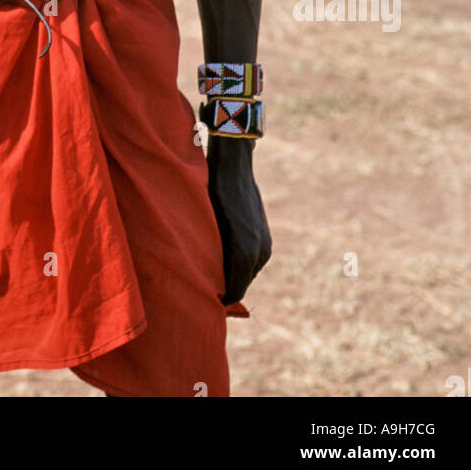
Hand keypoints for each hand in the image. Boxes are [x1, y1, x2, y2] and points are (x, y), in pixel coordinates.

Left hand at [206, 138, 270, 304]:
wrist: (234, 168)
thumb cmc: (212, 196)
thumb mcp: (208, 228)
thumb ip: (210, 256)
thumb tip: (205, 278)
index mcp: (245, 254)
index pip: (235, 292)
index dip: (220, 300)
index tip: (205, 301)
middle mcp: (260, 253)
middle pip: (242, 284)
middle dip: (226, 288)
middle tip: (204, 287)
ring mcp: (265, 244)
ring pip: (248, 272)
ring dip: (234, 274)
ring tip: (212, 269)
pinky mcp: (266, 236)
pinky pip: (253, 259)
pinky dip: (240, 262)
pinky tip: (224, 253)